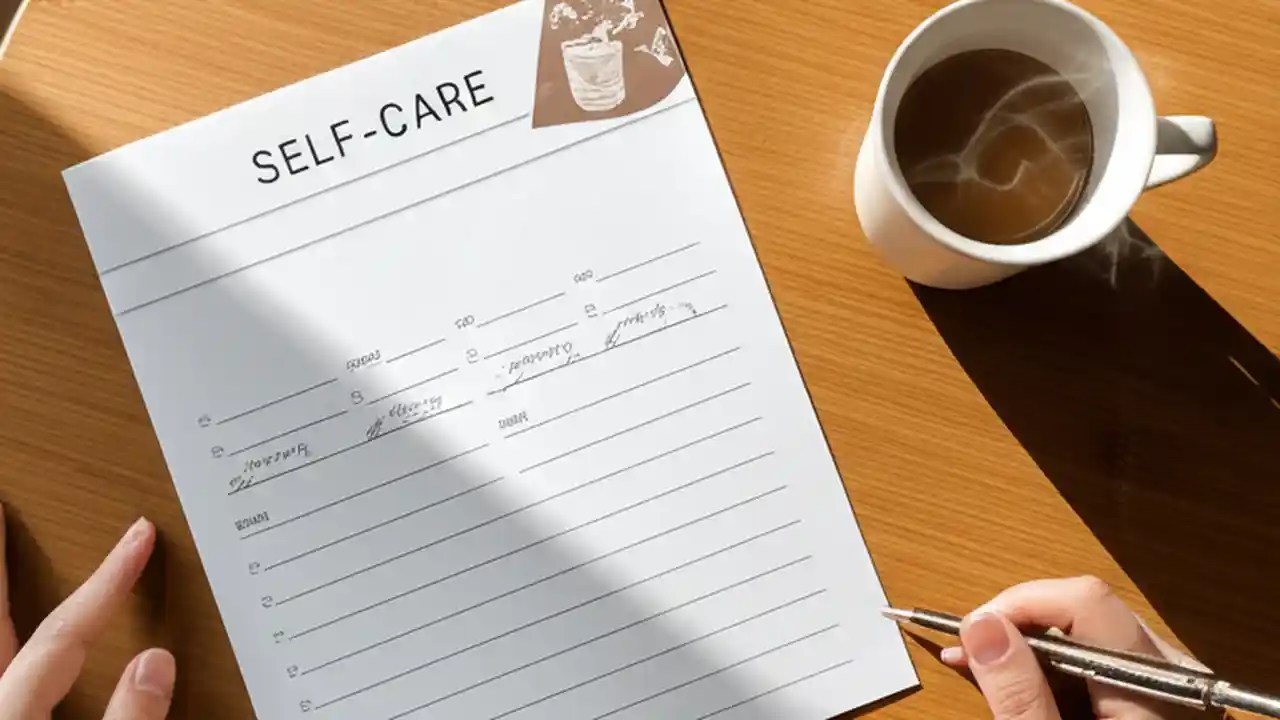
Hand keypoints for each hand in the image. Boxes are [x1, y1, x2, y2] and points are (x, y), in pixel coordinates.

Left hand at [0, 505, 174, 718]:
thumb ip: (128, 718)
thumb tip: (157, 661)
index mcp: (13, 710)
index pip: (65, 631)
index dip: (107, 580)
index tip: (139, 536)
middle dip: (1, 563)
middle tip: (1, 507)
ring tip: (4, 559)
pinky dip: (0, 637)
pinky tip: (8, 636)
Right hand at [942, 576, 1210, 719]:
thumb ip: (1018, 696)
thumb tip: (981, 624)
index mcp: (1158, 694)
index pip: (1086, 602)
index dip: (1020, 603)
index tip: (971, 633)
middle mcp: (1179, 681)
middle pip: (1089, 608)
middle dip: (1019, 621)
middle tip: (966, 651)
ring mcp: (1177, 689)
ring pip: (1093, 628)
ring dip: (1032, 639)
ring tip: (982, 663)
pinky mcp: (1164, 700)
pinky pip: (1104, 654)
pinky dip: (1056, 661)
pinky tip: (1020, 678)